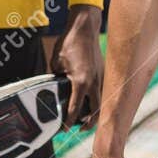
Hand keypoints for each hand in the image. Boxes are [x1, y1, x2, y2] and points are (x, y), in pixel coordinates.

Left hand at [53, 4, 102, 125]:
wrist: (85, 28)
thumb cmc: (70, 42)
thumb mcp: (56, 63)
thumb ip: (56, 79)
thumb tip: (54, 90)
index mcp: (81, 82)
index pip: (75, 108)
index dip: (69, 121)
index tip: (64, 129)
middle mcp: (94, 82)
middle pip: (95, 111)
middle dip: (88, 123)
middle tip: (79, 129)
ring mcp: (101, 78)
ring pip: (101, 103)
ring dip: (94, 113)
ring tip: (84, 120)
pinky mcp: (103, 73)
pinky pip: (101, 92)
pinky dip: (97, 101)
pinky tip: (89, 102)